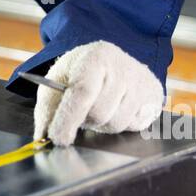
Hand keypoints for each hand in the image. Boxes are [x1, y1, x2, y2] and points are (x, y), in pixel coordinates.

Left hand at [32, 40, 164, 146]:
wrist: (110, 62)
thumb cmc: (79, 74)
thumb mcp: (57, 83)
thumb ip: (48, 110)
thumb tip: (42, 137)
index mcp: (95, 57)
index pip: (82, 92)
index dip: (69, 119)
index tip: (58, 139)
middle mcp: (122, 66)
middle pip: (99, 113)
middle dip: (86, 120)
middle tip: (82, 112)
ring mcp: (141, 80)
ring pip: (117, 123)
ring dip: (103, 125)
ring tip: (99, 108)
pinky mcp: (154, 95)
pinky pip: (135, 126)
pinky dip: (121, 124)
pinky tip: (117, 108)